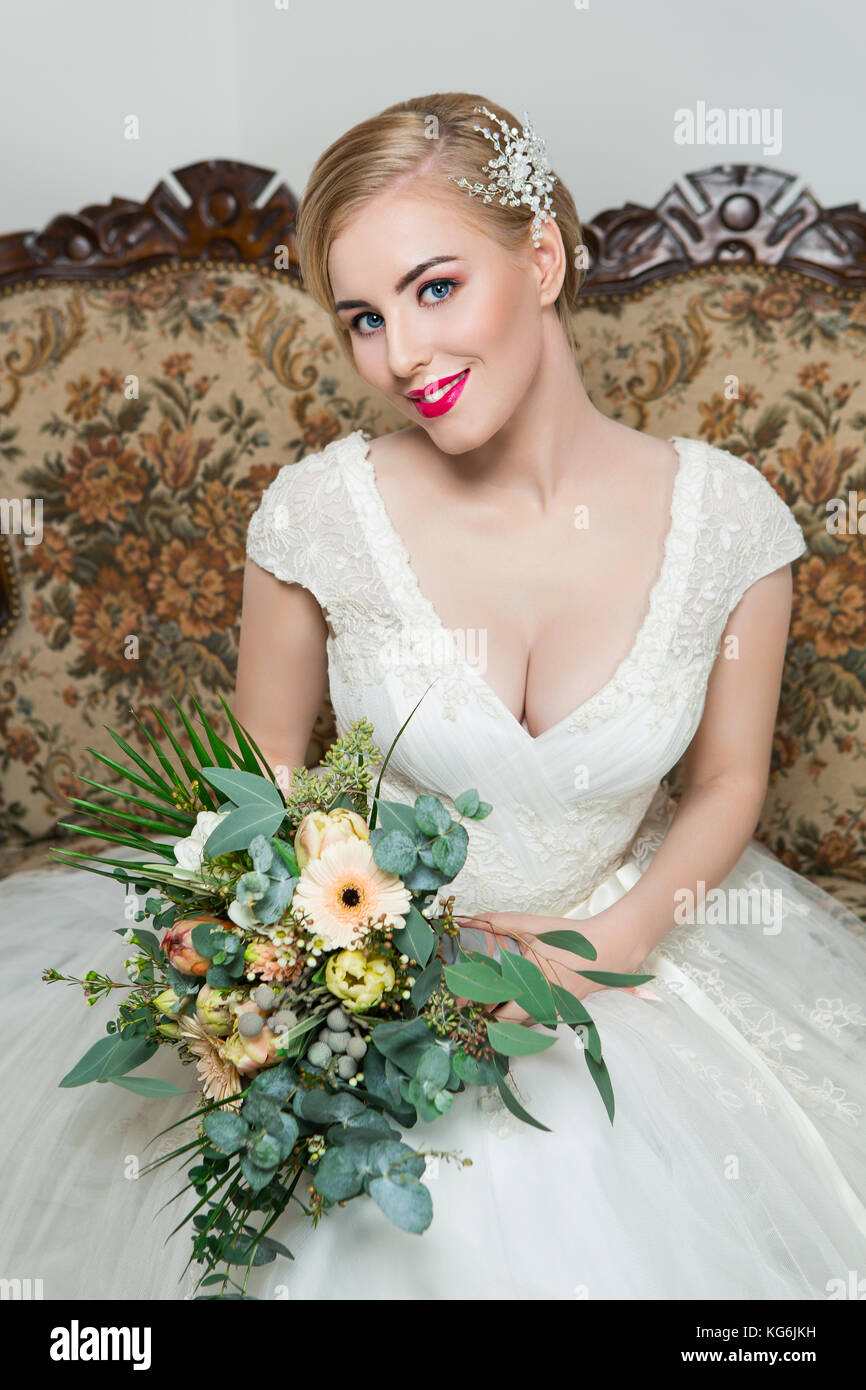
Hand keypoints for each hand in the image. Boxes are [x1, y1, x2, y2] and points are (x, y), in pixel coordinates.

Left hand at [454, 908, 651, 1022]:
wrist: (610, 950)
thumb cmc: (571, 937)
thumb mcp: (533, 926)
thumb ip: (498, 923)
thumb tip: (468, 919)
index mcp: (530, 981)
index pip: (490, 1002)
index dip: (469, 1003)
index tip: (454, 999)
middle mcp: (539, 1002)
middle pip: (501, 1024)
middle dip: (482, 1017)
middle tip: (466, 1006)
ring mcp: (550, 1011)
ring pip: (516, 1026)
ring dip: (498, 1019)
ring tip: (483, 1005)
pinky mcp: (557, 1013)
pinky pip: (530, 1021)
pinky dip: (516, 1016)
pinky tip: (509, 1003)